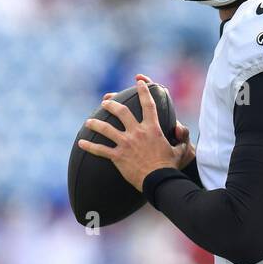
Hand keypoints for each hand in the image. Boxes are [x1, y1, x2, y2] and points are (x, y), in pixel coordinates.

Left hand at [78, 75, 192, 192]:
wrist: (159, 181)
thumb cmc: (170, 167)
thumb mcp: (180, 150)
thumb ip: (181, 137)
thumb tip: (180, 128)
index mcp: (152, 128)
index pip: (148, 104)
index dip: (144, 91)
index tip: (139, 82)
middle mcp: (137, 132)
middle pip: (121, 112)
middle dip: (111, 105)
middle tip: (105, 102)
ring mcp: (126, 143)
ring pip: (106, 129)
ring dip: (96, 124)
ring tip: (89, 122)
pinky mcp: (118, 156)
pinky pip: (100, 150)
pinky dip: (90, 146)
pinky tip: (81, 143)